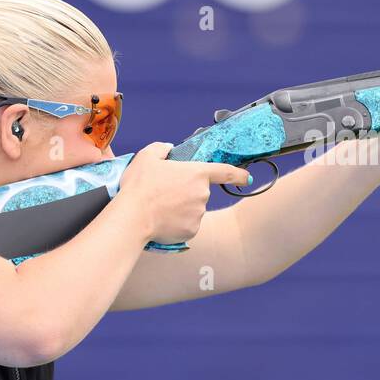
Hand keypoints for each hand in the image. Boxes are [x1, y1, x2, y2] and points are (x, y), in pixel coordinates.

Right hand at [118, 142, 251, 245]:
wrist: (132, 217)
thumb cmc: (139, 186)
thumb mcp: (146, 157)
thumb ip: (160, 149)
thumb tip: (168, 149)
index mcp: (196, 173)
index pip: (225, 172)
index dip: (238, 174)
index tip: (247, 177)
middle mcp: (203, 194)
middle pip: (199, 192)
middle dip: (186, 192)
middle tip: (164, 193)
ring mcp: (199, 214)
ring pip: (193, 209)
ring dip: (181, 208)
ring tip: (159, 207)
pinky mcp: (192, 230)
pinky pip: (187, 224)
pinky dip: (177, 223)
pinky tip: (162, 220)